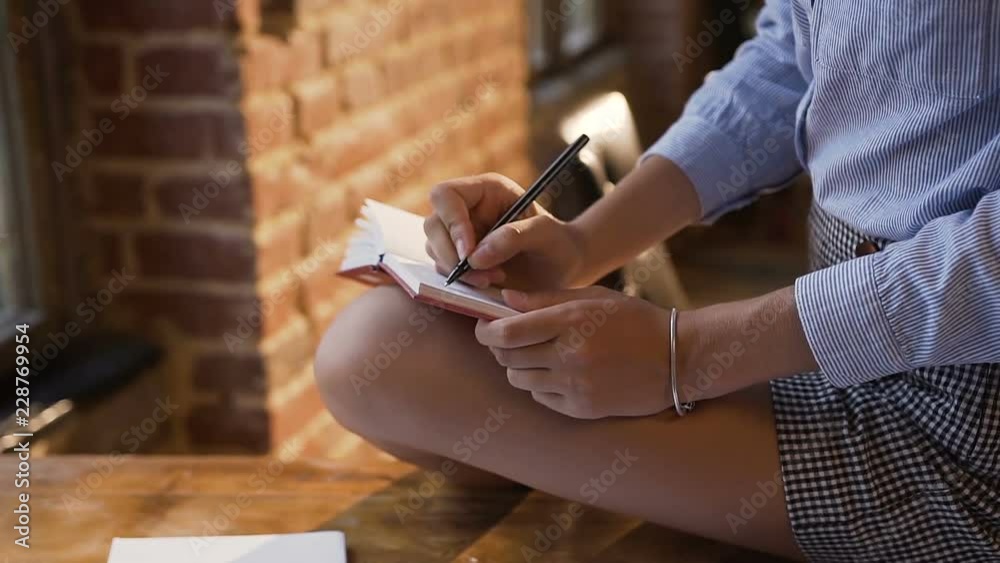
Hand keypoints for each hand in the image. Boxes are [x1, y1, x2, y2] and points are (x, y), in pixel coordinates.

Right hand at [423, 173, 585, 290]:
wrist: (561, 268)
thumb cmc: (558, 243)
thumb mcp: (546, 235)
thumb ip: (514, 237)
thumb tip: (475, 256)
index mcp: (485, 190)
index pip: (446, 195)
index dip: (451, 223)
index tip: (468, 253)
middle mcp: (466, 208)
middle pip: (433, 225)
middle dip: (452, 255)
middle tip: (482, 276)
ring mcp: (459, 234)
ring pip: (433, 249)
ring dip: (458, 271)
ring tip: (492, 280)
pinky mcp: (459, 258)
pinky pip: (443, 269)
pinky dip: (460, 282)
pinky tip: (487, 284)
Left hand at [475, 286, 673, 418]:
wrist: (677, 358)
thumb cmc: (634, 320)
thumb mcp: (592, 297)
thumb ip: (546, 299)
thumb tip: (504, 301)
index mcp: (571, 321)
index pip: (507, 331)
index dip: (486, 330)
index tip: (483, 326)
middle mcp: (570, 355)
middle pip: (507, 357)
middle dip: (499, 347)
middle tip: (506, 339)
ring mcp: (576, 385)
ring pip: (520, 379)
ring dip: (518, 367)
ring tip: (534, 355)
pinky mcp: (582, 408)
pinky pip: (541, 397)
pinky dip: (540, 385)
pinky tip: (556, 373)